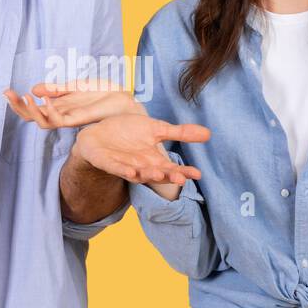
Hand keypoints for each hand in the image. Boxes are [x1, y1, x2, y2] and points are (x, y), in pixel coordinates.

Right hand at [3, 77, 146, 128]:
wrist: (126, 102)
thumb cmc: (105, 95)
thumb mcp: (77, 86)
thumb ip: (57, 88)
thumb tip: (33, 89)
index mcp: (60, 106)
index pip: (33, 108)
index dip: (18, 102)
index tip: (6, 90)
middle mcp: (61, 115)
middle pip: (32, 116)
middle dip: (18, 106)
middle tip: (6, 92)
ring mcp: (69, 119)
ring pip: (42, 122)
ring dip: (30, 110)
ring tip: (24, 96)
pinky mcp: (79, 120)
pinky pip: (58, 120)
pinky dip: (48, 110)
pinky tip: (44, 99)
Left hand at [72, 113, 209, 184]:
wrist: (99, 133)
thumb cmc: (128, 133)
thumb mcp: (157, 129)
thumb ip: (180, 133)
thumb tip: (208, 133)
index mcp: (154, 159)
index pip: (171, 168)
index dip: (183, 172)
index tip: (197, 174)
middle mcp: (141, 166)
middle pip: (157, 174)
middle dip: (168, 177)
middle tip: (181, 179)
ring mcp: (124, 165)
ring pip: (138, 173)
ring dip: (148, 175)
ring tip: (158, 174)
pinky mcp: (107, 162)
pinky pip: (115, 168)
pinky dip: (122, 170)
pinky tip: (130, 171)